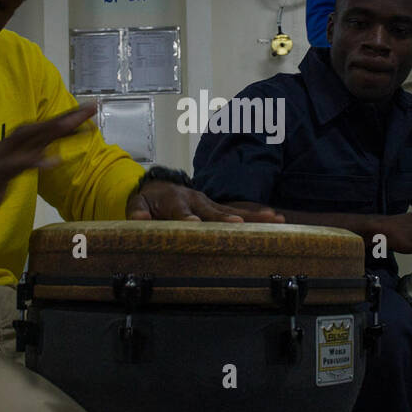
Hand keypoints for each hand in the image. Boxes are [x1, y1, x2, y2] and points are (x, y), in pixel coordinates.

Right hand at [0, 103, 95, 248]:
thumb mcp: (1, 181)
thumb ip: (18, 166)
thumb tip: (39, 157)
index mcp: (5, 152)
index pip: (37, 132)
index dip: (61, 122)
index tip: (85, 116)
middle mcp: (2, 151)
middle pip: (38, 128)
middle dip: (66, 117)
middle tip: (93, 107)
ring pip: (28, 138)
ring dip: (54, 129)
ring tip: (79, 124)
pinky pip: (14, 166)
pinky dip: (33, 162)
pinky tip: (53, 162)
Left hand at [127, 187, 284, 222]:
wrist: (160, 187)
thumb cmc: (150, 199)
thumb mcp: (137, 203)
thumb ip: (137, 210)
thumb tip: (138, 217)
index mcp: (175, 201)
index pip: (181, 211)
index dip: (187, 218)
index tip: (195, 224)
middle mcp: (196, 201)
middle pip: (213, 211)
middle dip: (226, 217)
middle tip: (238, 222)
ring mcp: (209, 204)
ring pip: (232, 211)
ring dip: (252, 216)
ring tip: (273, 218)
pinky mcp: (218, 209)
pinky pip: (238, 213)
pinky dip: (256, 216)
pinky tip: (274, 218)